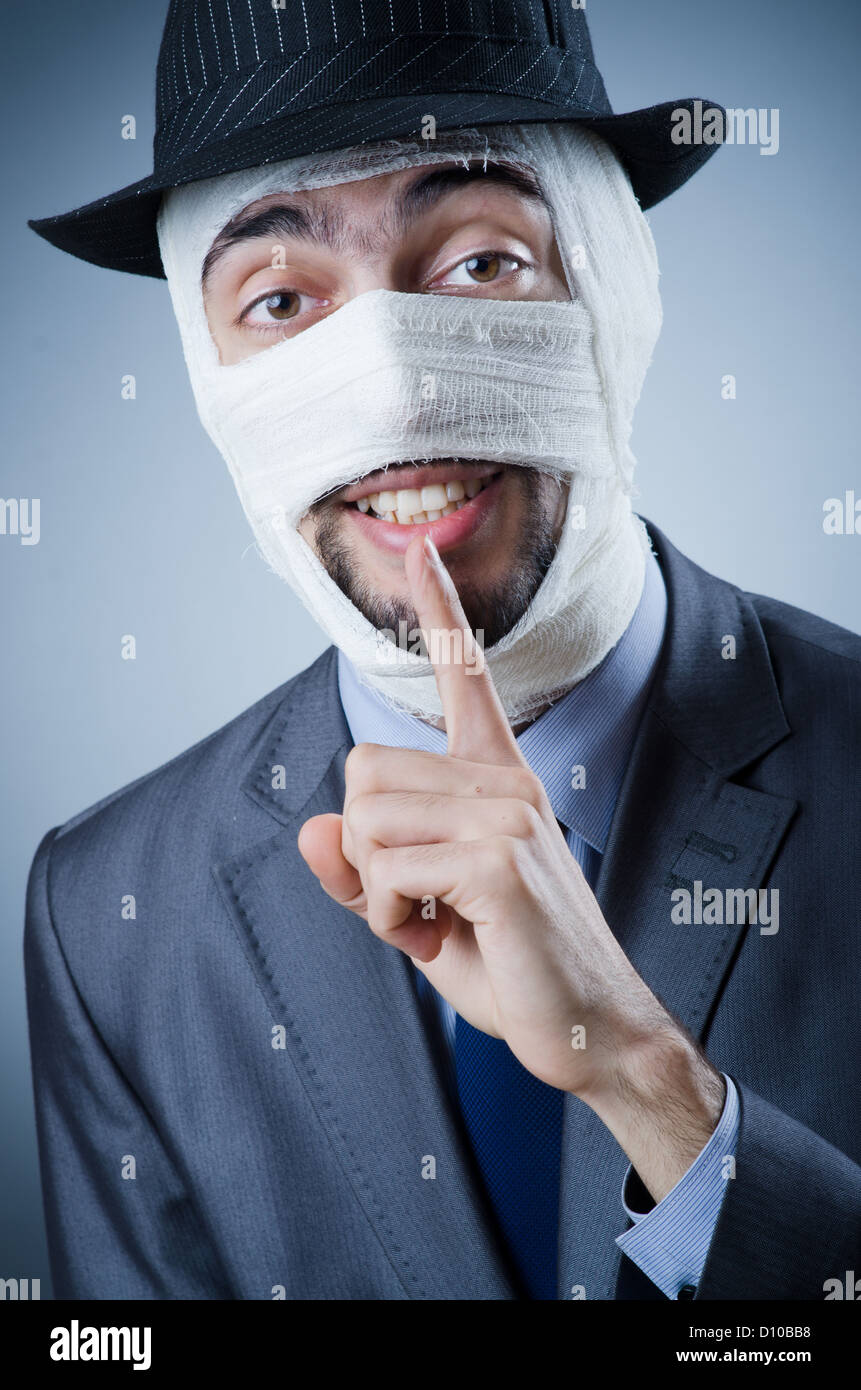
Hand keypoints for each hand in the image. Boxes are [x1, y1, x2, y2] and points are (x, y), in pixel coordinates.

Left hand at [299, 535, 723, 1197]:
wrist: (588, 1029)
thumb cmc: (510, 964)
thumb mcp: (420, 910)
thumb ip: (361, 869)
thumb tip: (305, 828)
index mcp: (496, 779)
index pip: (465, 677)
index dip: (440, 611)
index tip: (422, 549)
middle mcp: (505, 782)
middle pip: (361, 769)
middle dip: (363, 848)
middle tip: (419, 901)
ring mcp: (506, 815)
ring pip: (363, 820)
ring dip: (376, 891)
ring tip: (435, 921)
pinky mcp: (498, 860)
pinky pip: (385, 867)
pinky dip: (391, 916)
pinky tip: (438, 936)